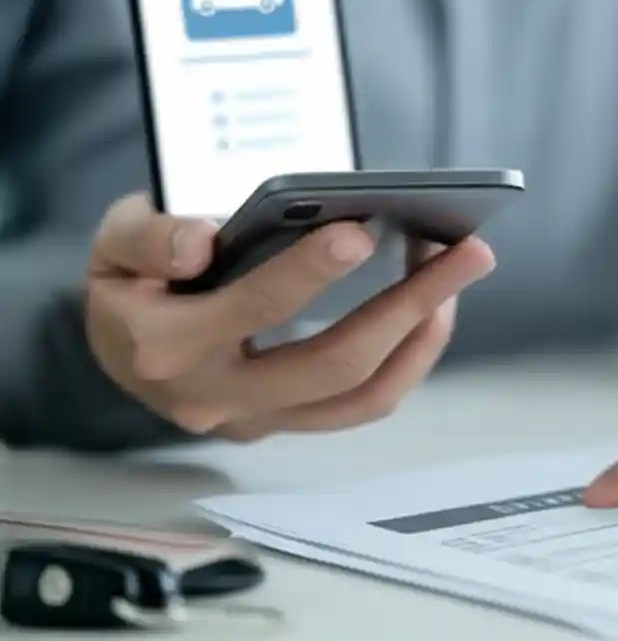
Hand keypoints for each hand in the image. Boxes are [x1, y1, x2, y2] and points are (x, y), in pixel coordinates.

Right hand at [85, 193, 494, 439]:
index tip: (363, 232)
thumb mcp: (113, 244)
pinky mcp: (289, 422)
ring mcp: (259, 419)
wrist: (121, 344)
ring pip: (363, 395)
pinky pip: (364, 403)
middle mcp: (218, 397)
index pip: (252, 309)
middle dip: (409, 303)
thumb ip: (147, 238)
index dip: (310, 272)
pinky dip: (410, 357)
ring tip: (461, 272)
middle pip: (334, 363)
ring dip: (424, 334)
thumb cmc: (130, 282)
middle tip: (467, 250)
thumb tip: (198, 243)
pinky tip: (434, 307)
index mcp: (166, 347)